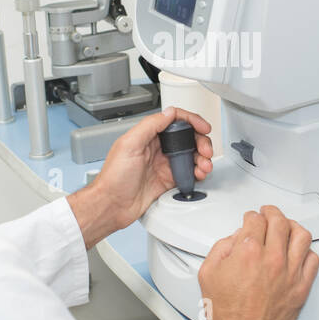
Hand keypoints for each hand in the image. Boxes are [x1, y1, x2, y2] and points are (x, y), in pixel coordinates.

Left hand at [68, 106, 212, 247]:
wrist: (112, 206)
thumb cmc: (114, 178)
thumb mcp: (129, 145)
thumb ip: (150, 126)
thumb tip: (169, 113)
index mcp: (147, 136)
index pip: (174, 121)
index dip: (191, 121)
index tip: (202, 127)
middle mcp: (156, 148)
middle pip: (187, 137)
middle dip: (201, 141)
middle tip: (206, 150)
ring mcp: (163, 164)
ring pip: (190, 155)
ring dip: (202, 158)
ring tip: (205, 165)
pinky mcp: (168, 180)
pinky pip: (188, 172)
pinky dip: (198, 172)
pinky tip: (199, 174)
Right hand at [199, 205, 318, 319]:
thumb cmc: (226, 313)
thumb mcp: (208, 273)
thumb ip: (221, 248)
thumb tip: (235, 238)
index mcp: (248, 252)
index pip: (256, 220)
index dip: (252, 216)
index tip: (251, 219)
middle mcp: (272, 259)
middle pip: (279, 221)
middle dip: (272, 213)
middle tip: (268, 213)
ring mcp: (289, 273)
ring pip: (301, 235)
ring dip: (293, 226)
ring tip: (287, 226)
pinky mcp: (301, 287)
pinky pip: (312, 259)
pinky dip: (306, 251)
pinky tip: (299, 251)